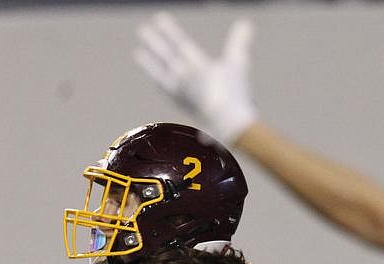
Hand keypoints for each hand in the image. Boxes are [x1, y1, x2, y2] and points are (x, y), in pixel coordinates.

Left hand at [135, 13, 257, 144]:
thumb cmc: (236, 93)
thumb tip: (246, 23)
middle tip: (142, 31)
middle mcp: (184, 77)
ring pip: (160, 73)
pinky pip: (166, 91)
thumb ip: (239, 42)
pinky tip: (157, 80)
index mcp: (197, 64)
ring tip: (138, 54)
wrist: (228, 124)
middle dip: (154, 42)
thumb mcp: (239, 64)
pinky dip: (159, 82)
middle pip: (165, 56)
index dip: (168, 30)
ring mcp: (180, 92)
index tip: (158, 19)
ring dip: (149, 63)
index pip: (179, 43)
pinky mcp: (181, 105)